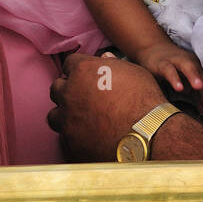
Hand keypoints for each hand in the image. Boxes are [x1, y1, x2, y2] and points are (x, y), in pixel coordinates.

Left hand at [48, 53, 165, 161]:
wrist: (148, 133)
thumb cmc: (144, 100)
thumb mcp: (132, 72)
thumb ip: (112, 65)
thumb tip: (105, 58)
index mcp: (83, 71)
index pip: (70, 64)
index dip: (78, 70)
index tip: (85, 77)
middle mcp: (70, 93)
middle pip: (57, 88)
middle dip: (68, 90)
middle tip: (82, 97)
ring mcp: (68, 119)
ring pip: (54, 115)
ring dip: (65, 114)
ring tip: (80, 119)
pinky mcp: (71, 142)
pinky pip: (65, 137)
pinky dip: (73, 135)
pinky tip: (87, 135)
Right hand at [133, 40, 202, 121]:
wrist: (153, 49)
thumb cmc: (173, 70)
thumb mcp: (187, 85)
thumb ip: (197, 98)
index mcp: (200, 72)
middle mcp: (193, 65)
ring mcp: (178, 62)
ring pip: (190, 68)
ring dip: (195, 77)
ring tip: (199, 87)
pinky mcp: (163, 63)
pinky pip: (170, 70)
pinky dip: (174, 78)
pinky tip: (178, 87)